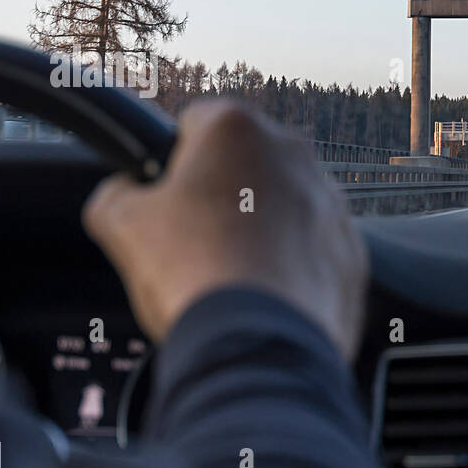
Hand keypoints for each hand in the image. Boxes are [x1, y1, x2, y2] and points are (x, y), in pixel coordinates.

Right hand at [82, 100, 366, 360]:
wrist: (261, 345)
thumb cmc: (193, 274)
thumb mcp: (120, 224)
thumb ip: (116, 191)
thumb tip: (123, 191)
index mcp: (236, 128)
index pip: (193, 123)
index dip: (172, 162)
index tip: (166, 198)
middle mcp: (293, 154)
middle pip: (244, 165)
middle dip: (221, 193)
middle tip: (195, 241)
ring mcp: (331, 201)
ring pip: (283, 205)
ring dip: (260, 228)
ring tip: (231, 273)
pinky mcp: (352, 248)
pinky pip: (313, 247)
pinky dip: (292, 264)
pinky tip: (267, 293)